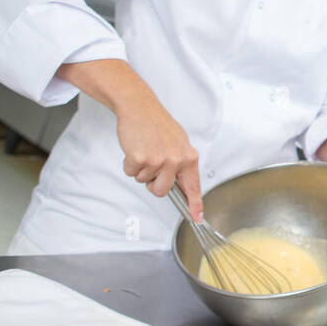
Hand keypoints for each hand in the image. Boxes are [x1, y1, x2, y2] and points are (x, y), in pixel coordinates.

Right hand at [114, 88, 202, 220]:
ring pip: (144, 182)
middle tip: (151, 165)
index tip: (197, 218)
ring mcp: (159, 160)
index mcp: (188, 157)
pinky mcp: (140, 159)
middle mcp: (176, 160)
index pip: (193, 186)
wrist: (140, 107)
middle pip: (161, 191)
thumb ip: (181, 163)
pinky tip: (135, 149)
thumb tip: (181, 183)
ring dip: (140, 170)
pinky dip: (129, 164)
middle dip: (153, 183)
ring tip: (144, 151)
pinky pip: (131, 173)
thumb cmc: (157, 124)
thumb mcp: (179, 143)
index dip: (195, 205)